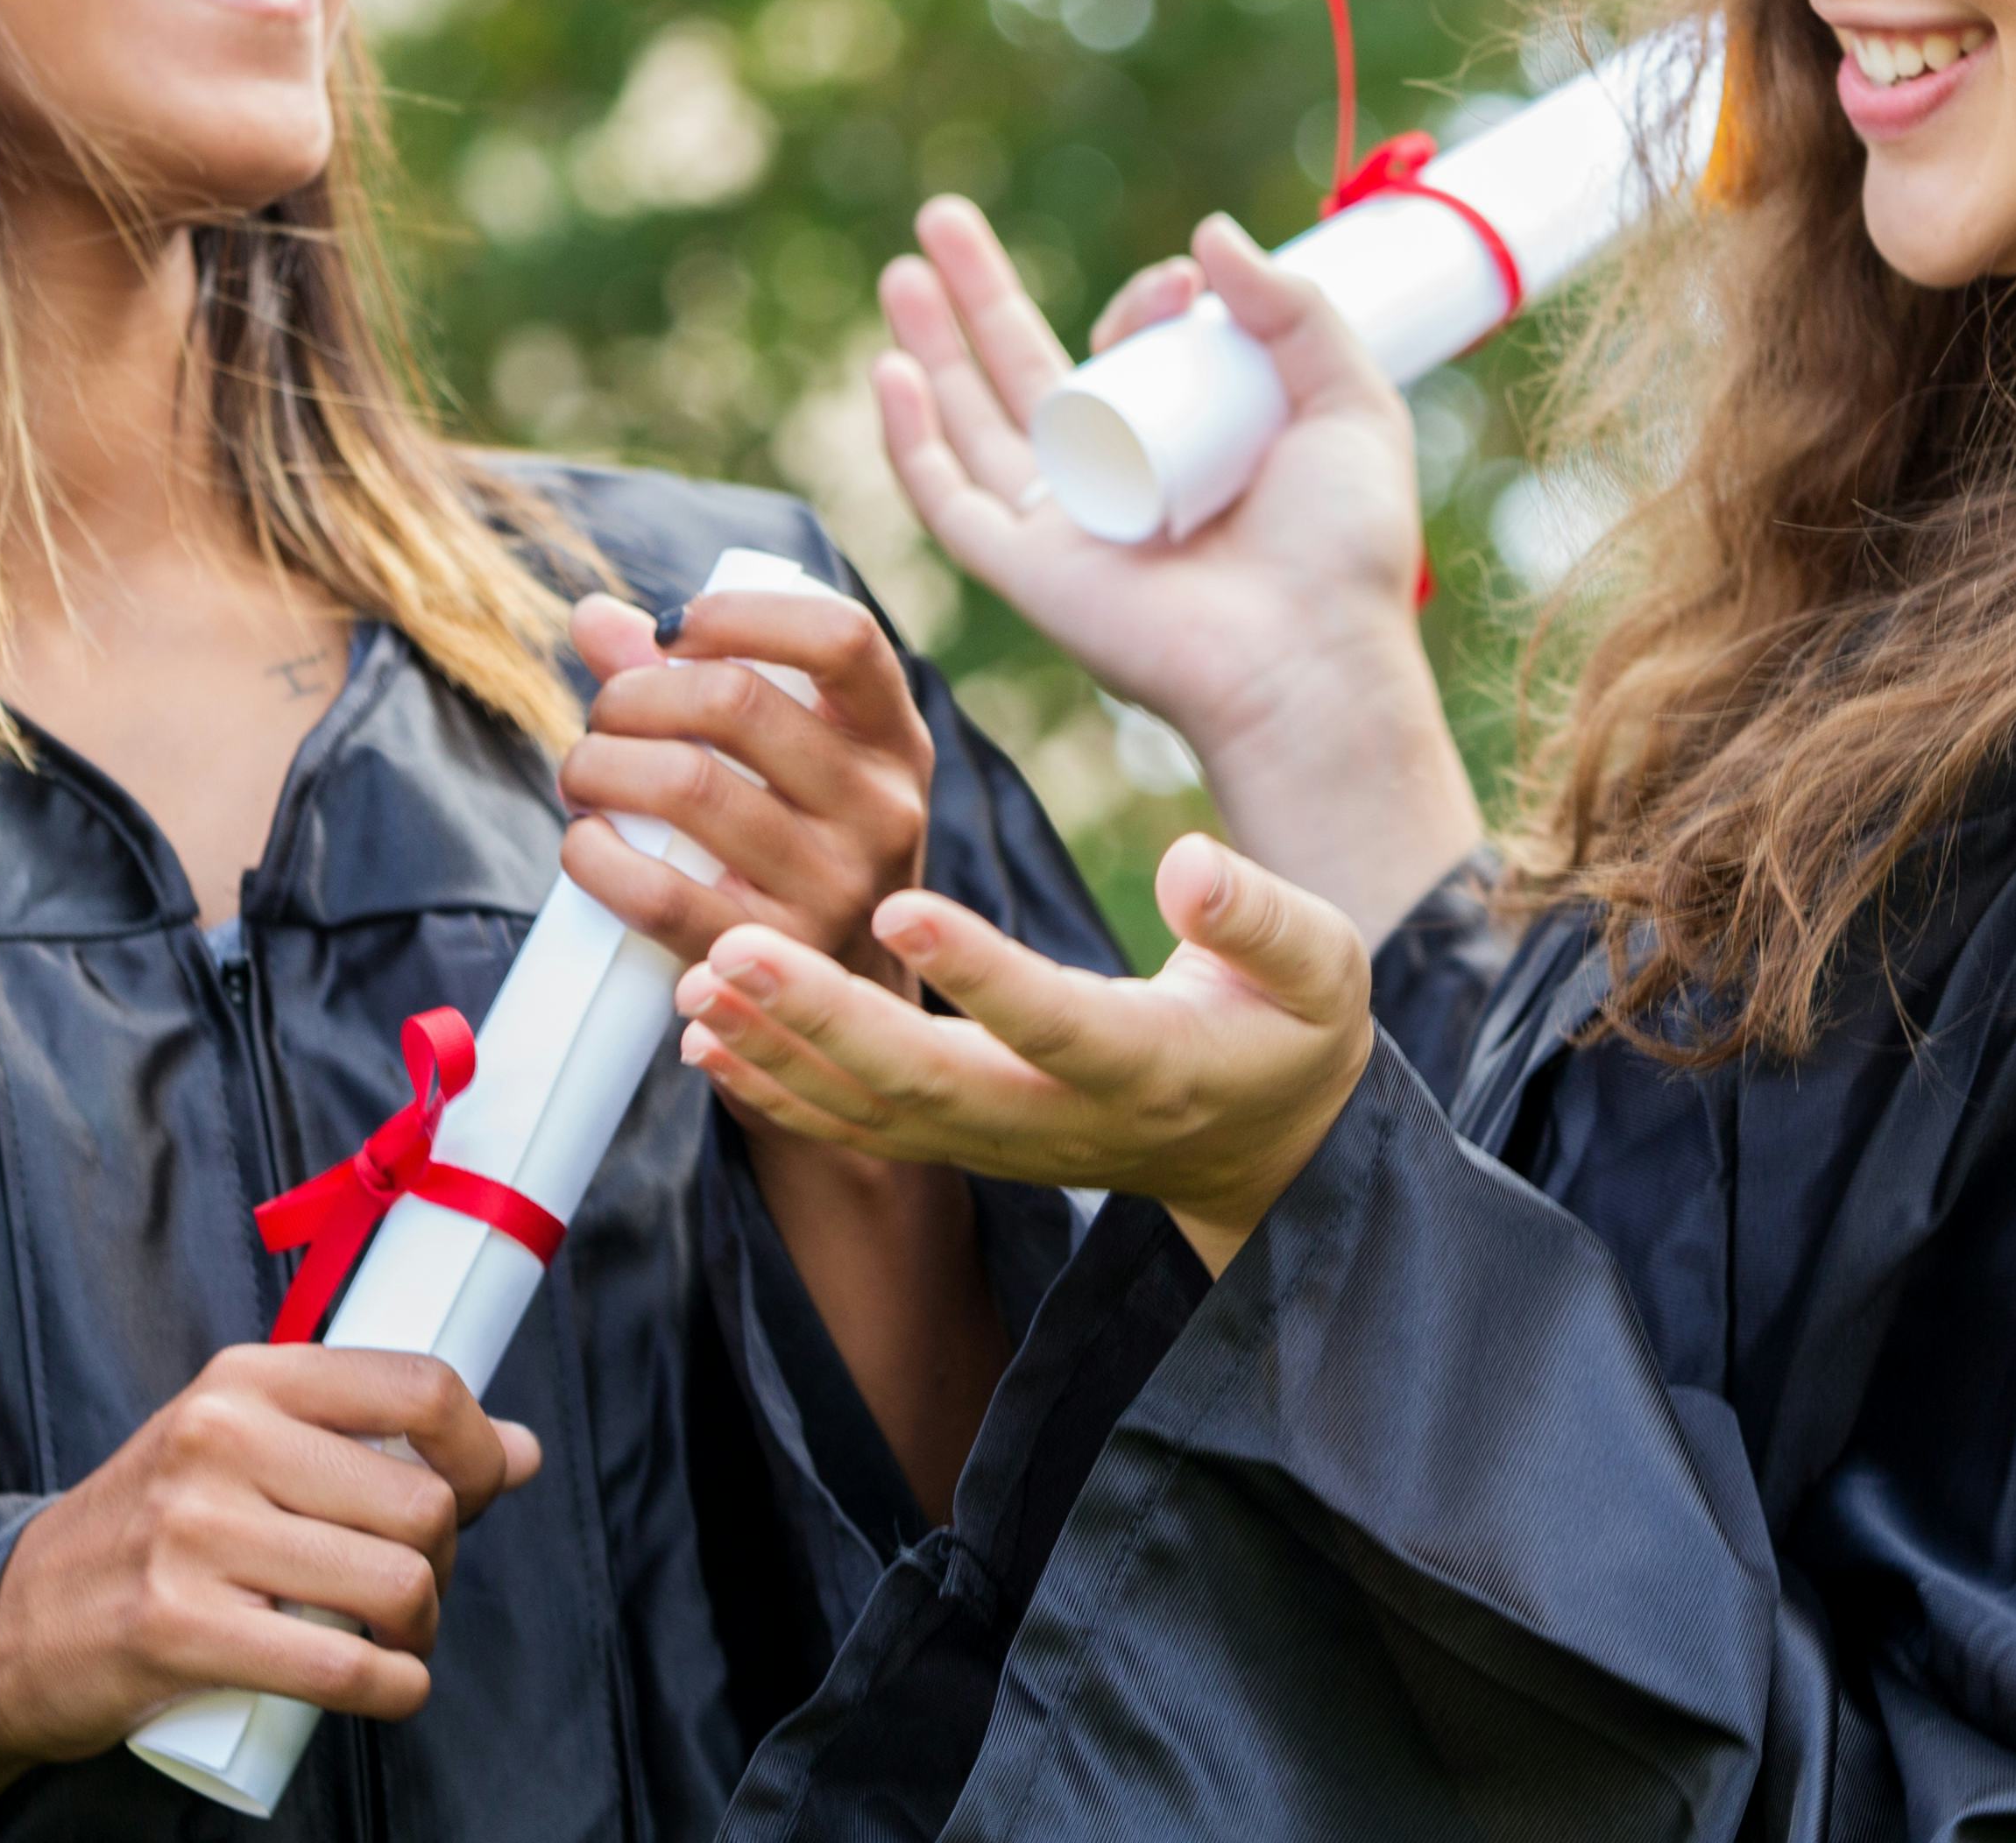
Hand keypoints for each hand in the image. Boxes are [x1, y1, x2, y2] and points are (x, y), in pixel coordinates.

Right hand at [0, 1347, 543, 1764]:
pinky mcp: (178, 1629)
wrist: (15, 1619)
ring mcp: (195, 1535)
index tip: (479, 1490)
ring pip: (394, 1583)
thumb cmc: (154, 1531)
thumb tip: (519, 1453)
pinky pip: (342, 1664)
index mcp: (246, 1379)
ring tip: (393, 1637)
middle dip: (444, 1559)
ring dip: (420, 1631)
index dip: (479, 1448)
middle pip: (421, 1500)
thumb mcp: (245, 1448)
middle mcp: (221, 1439)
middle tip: (410, 1585)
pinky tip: (391, 1687)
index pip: (419, 1387)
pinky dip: (395, 1689)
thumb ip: (366, 1439)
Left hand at [558, 583, 934, 988]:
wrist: (849, 1013)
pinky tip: (586, 843)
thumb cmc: (807, 855)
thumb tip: (595, 618)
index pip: (841, 636)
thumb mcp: (799, 766)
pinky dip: (594, 855)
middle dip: (634, 695)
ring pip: (685, 784)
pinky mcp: (770, 963)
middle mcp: (881, 811)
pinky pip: (657, 892)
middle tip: (602, 718)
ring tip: (582, 776)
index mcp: (896, 743)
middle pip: (735, 701)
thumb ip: (698, 677)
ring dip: (599, 765)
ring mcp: (834, 891)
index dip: (741, 613)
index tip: (670, 629)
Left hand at [678, 834, 1376, 1274]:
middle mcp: (1061, 1120)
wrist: (1266, 1149)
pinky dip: (778, 1092)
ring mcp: (1003, 1144)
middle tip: (730, 949)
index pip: (1055, 1020)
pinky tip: (705, 1040)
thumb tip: (1192, 866)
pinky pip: (858, 1131)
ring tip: (697, 982)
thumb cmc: (1291, 1028)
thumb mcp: (1318, 966)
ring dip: (780, 1052)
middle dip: (823, 1018)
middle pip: (929, 1083)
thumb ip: (1261, 918)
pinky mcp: (964, 1143)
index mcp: (1152, 1065)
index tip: (899, 898)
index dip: (978, 970)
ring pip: (874, 1114)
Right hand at [878, 201, 1480, 931]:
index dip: (1141, 304)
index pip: (1129, 353)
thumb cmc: (1345, 549)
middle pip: (1022, 370)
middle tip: (942, 217)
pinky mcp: (1028, 571)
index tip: (1181, 285)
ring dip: (931, 345)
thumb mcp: (1349, 401)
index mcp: (1184, 444)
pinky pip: (949, 501)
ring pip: (972, 422)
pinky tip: (888, 371)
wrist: (1313, 659)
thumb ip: (1296, 311)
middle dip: (979, 294)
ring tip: (902, 269)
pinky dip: (910, 440)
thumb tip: (1206, 234)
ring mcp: (1064, 526)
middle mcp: (1114, 480)